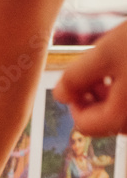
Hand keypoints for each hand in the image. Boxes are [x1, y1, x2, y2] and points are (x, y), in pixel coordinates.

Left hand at [53, 21, 126, 135]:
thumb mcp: (106, 53)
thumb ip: (76, 77)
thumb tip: (58, 94)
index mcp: (121, 120)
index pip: (83, 124)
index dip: (73, 100)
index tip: (78, 74)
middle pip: (104, 118)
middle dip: (94, 95)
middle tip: (98, 65)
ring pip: (121, 110)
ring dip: (111, 91)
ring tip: (116, 62)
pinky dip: (126, 89)